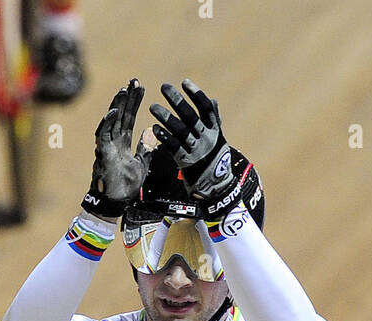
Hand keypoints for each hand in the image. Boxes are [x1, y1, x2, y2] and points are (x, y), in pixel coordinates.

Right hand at [81, 79, 149, 218]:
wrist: (117, 201)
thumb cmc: (126, 186)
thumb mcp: (142, 165)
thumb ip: (144, 149)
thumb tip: (149, 134)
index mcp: (122, 142)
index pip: (129, 118)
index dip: (134, 103)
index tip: (140, 87)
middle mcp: (113, 141)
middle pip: (121, 114)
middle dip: (127, 98)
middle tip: (134, 80)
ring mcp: (107, 145)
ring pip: (111, 120)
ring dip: (117, 105)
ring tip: (125, 90)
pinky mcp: (103, 153)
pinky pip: (103, 134)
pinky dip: (108, 122)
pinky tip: (114, 111)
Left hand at [149, 80, 256, 219]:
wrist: (216, 187)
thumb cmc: (216, 160)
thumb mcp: (219, 139)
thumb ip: (214, 120)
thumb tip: (213, 100)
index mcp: (215, 131)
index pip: (206, 108)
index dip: (196, 94)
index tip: (184, 82)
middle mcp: (206, 139)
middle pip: (191, 116)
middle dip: (177, 100)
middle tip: (164, 87)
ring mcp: (196, 150)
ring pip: (180, 131)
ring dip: (165, 117)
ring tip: (152, 107)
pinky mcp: (186, 162)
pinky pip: (173, 147)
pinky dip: (164, 137)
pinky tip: (154, 128)